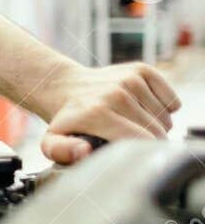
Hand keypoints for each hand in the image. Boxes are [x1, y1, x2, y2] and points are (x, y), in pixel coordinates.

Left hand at [40, 63, 180, 163]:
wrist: (65, 86)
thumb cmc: (65, 120)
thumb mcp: (52, 141)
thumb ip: (62, 152)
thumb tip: (84, 151)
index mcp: (96, 114)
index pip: (139, 140)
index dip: (141, 152)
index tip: (131, 153)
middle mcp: (115, 94)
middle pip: (155, 130)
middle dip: (149, 141)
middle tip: (129, 139)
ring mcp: (129, 79)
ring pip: (165, 117)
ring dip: (156, 126)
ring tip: (133, 124)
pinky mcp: (141, 70)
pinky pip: (171, 100)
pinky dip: (164, 108)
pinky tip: (143, 109)